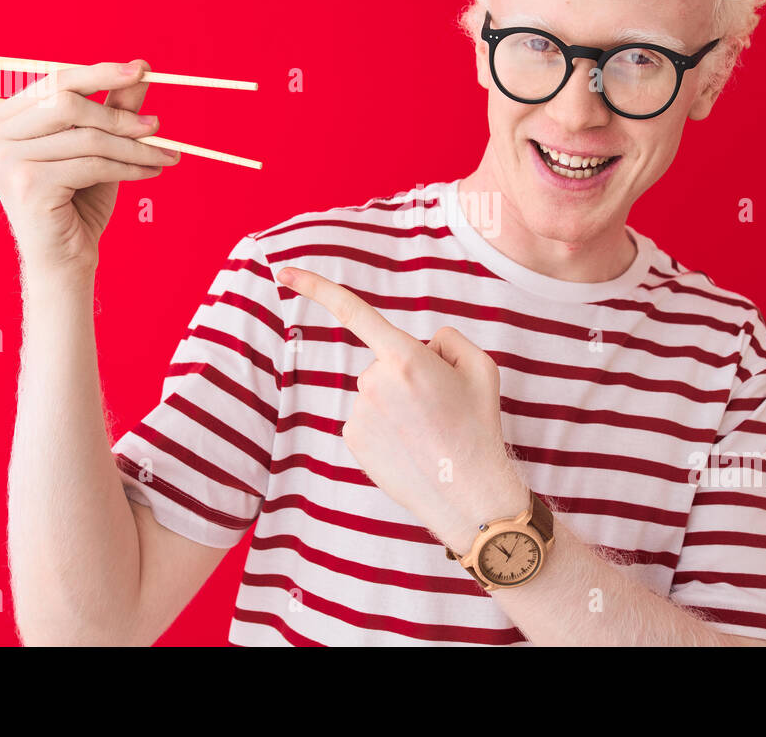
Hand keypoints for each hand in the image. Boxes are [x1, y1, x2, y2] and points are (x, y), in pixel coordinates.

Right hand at [0, 60, 179, 276]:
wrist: (64, 261)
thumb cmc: (76, 203)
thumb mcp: (96, 147)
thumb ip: (111, 106)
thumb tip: (140, 65)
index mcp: (0, 120)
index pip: (53, 82)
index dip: (99, 73)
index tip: (141, 70)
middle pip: (66, 102)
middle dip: (119, 112)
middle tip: (157, 125)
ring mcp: (5, 160)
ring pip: (86, 137)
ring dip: (134, 147)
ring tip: (164, 154)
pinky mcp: (26, 184)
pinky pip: (92, 164)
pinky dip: (129, 167)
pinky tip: (151, 172)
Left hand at [276, 265, 528, 551]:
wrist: (468, 494)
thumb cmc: (479, 427)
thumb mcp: (481, 367)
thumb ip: (448, 339)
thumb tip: (421, 345)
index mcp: (405, 357)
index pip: (353, 311)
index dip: (315, 287)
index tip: (284, 272)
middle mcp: (372, 381)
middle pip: (385, 360)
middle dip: (408, 373)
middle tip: (440, 406)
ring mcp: (358, 413)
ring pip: (377, 392)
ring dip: (398, 404)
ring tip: (429, 431)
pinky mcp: (352, 439)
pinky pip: (368, 417)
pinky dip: (387, 427)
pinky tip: (411, 446)